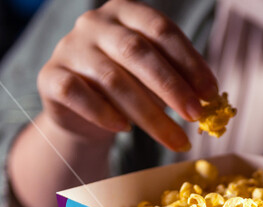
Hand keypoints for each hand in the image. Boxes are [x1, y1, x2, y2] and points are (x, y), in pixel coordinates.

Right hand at [37, 0, 218, 151]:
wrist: (83, 111)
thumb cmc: (129, 87)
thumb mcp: (155, 77)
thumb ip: (179, 79)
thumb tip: (211, 99)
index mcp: (126, 12)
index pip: (161, 29)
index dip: (189, 61)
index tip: (211, 93)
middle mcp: (95, 22)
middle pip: (137, 51)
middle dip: (171, 87)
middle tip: (196, 117)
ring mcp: (69, 47)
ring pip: (112, 79)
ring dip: (148, 113)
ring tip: (174, 138)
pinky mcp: (50, 76)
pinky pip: (77, 93)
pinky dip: (102, 113)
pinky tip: (124, 129)